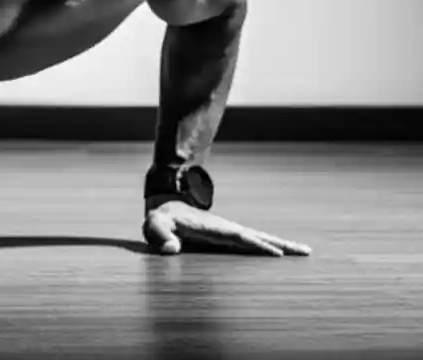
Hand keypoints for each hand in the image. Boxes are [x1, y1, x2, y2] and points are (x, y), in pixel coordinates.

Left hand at [143, 200, 311, 256]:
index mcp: (211, 227)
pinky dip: (270, 246)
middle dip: (279, 244)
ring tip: (305, 252)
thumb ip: (160, 237)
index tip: (276, 253)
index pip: (237, 237)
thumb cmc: (160, 219)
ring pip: (259, 238)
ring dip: (281, 245)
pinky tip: (283, 254)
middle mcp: (225, 228)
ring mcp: (229, 232)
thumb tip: (172, 250)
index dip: (256, 244)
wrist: (166, 207)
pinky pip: (253, 242)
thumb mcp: (154, 226)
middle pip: (256, 236)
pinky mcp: (229, 237)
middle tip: (305, 252)